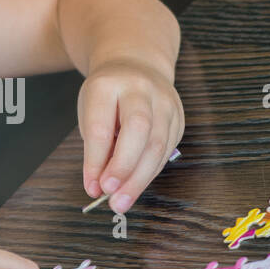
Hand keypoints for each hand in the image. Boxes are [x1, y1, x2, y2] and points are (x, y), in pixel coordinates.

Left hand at [78, 56, 184, 213]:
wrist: (136, 66)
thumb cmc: (107, 96)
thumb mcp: (91, 112)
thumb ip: (96, 147)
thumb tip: (100, 187)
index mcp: (108, 84)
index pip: (102, 125)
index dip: (95, 160)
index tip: (91, 186)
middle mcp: (140, 89)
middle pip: (138, 129)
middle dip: (123, 167)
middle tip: (110, 194)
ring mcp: (164, 101)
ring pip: (157, 144)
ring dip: (139, 178)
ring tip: (122, 201)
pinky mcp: (178, 117)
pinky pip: (166, 151)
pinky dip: (149, 172)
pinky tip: (136, 186)